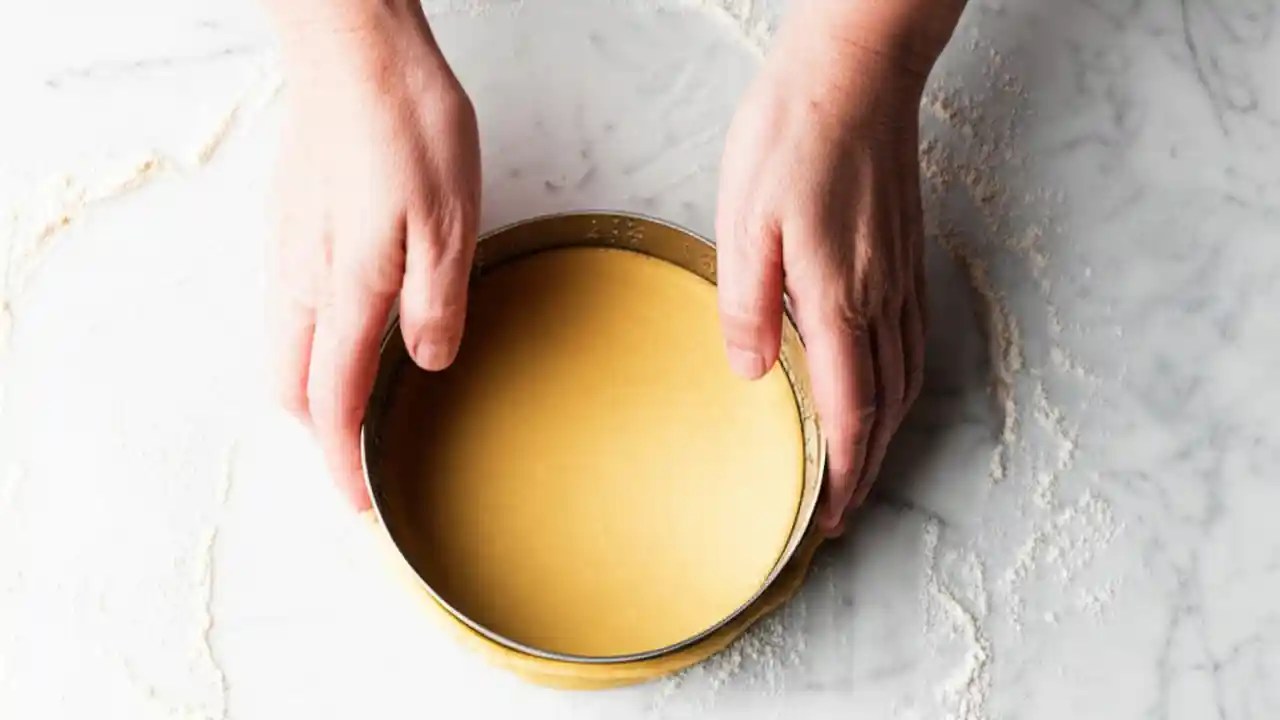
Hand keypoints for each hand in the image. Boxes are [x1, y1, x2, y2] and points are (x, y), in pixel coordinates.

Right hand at [267, 2, 479, 508]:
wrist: (354, 52)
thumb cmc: (406, 128)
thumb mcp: (448, 223)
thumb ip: (436, 304)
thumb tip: (428, 363)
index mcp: (347, 293)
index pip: (334, 405)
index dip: (344, 465)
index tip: (360, 508)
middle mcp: (304, 280)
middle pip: (295, 386)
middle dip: (323, 435)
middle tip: (363, 460)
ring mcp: (289, 248)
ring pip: (287, 347)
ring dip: (316, 390)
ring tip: (360, 405)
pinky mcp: (291, 220)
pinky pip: (289, 306)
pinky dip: (312, 343)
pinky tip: (350, 327)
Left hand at [716, 5, 945, 534]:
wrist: (854, 73)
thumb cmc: (791, 136)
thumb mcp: (743, 220)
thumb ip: (747, 305)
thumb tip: (752, 373)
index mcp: (837, 296)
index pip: (851, 409)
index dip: (844, 472)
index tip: (832, 515)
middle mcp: (880, 296)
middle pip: (887, 406)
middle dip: (868, 468)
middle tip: (845, 510)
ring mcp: (900, 274)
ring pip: (907, 377)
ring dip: (888, 432)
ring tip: (864, 464)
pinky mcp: (904, 252)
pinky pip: (915, 338)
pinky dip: (902, 383)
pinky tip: (885, 385)